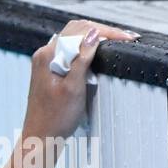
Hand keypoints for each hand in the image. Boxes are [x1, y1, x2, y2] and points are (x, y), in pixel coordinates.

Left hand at [22, 19, 137, 141]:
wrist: (41, 138)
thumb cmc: (54, 119)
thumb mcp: (74, 87)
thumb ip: (82, 58)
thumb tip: (94, 35)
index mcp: (47, 56)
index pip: (80, 30)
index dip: (106, 31)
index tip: (126, 38)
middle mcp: (44, 55)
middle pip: (76, 31)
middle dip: (102, 31)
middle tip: (126, 38)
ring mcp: (46, 62)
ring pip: (74, 39)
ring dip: (95, 39)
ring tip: (117, 43)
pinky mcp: (50, 71)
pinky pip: (70, 51)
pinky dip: (87, 49)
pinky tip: (99, 54)